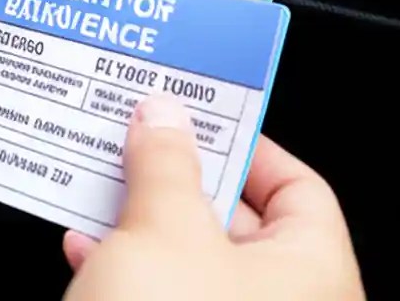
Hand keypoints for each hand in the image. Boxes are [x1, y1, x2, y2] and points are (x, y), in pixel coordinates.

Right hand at [61, 95, 364, 300]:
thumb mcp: (161, 234)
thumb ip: (164, 165)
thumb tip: (164, 117)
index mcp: (314, 274)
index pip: (298, 188)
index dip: (246, 147)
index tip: (197, 117)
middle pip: (240, 224)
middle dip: (179, 181)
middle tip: (137, 139)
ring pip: (193, 264)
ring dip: (142, 224)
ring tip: (99, 184)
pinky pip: (165, 299)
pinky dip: (129, 273)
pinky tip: (84, 251)